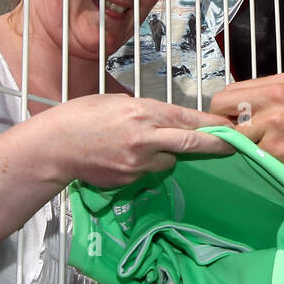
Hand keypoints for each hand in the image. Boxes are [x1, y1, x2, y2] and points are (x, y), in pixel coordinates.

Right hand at [45, 94, 232, 189]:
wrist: (52, 147)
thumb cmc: (80, 116)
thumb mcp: (116, 102)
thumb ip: (145, 111)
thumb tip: (167, 119)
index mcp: (143, 113)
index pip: (188, 119)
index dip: (212, 125)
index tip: (230, 127)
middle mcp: (145, 140)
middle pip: (191, 144)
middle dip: (214, 146)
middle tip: (232, 146)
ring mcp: (137, 164)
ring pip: (169, 161)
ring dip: (167, 155)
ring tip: (142, 145)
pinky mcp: (128, 181)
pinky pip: (147, 172)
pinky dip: (144, 165)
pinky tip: (122, 157)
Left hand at [210, 73, 283, 192]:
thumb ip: (271, 104)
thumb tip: (242, 116)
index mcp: (279, 84)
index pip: (229, 91)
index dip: (227, 112)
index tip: (234, 126)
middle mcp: (274, 97)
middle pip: (220, 106)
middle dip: (224, 126)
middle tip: (240, 142)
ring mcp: (273, 122)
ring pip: (230, 134)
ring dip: (239, 148)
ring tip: (262, 156)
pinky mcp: (276, 148)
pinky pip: (247, 156)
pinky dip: (255, 164)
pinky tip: (274, 166)